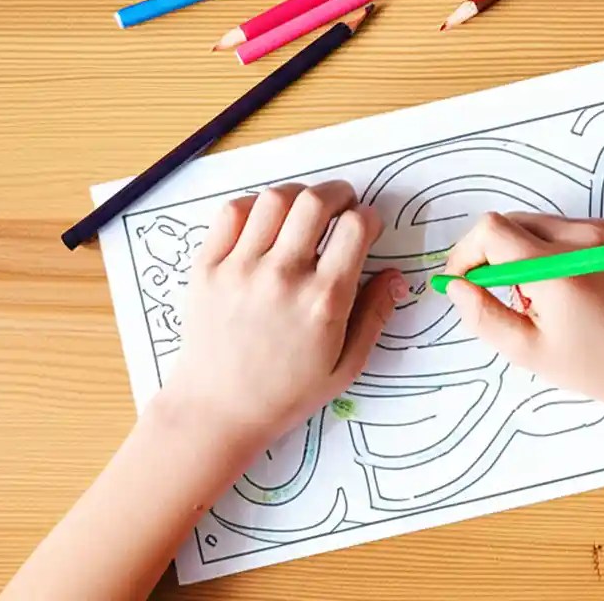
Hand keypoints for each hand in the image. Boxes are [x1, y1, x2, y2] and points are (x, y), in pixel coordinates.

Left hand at [160, 180, 406, 448]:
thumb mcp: (346, 365)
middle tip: (342, 205)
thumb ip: (374, 315)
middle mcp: (283, 278)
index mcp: (324, 302)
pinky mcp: (208, 267)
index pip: (355, 227)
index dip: (369, 217)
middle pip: (316, 201)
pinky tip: (266, 220)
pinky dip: (255, 205)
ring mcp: (241, 269)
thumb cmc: (287, 393)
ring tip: (304, 210)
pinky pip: (232, 212)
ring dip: (298, 194)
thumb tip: (396, 276)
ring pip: (275, 199)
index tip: (367, 226)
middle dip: (338, 194)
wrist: (218, 410)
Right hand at [443, 212, 603, 419]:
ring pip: (535, 224)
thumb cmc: (594, 365)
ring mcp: (601, 231)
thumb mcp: (528, 351)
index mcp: (556, 268)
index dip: (466, 252)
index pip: (491, 230)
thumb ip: (483, 316)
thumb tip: (455, 287)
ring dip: (518, 252)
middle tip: (495, 294)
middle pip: (511, 222)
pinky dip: (546, 250)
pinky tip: (559, 286)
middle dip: (490, 254)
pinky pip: (562, 228)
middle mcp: (580, 238)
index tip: (463, 282)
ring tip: (533, 297)